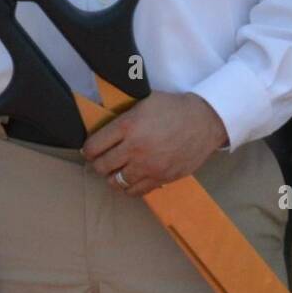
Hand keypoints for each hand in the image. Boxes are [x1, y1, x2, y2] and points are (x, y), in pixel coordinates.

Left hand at [82, 91, 228, 196]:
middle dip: (97, 163)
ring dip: (112, 176)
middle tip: (100, 160)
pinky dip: (128, 187)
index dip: (88, 149)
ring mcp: (148, 166)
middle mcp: (135, 149)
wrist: (204, 121)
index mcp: (128, 126)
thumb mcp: (144, 101)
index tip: (89, 149)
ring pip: (116, 182)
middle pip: (101, 166)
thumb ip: (123, 113)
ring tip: (115, 170)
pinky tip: (130, 179)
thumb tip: (101, 116)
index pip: (94, 146)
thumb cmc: (173, 108)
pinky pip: (135, 191)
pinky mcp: (161, 178)